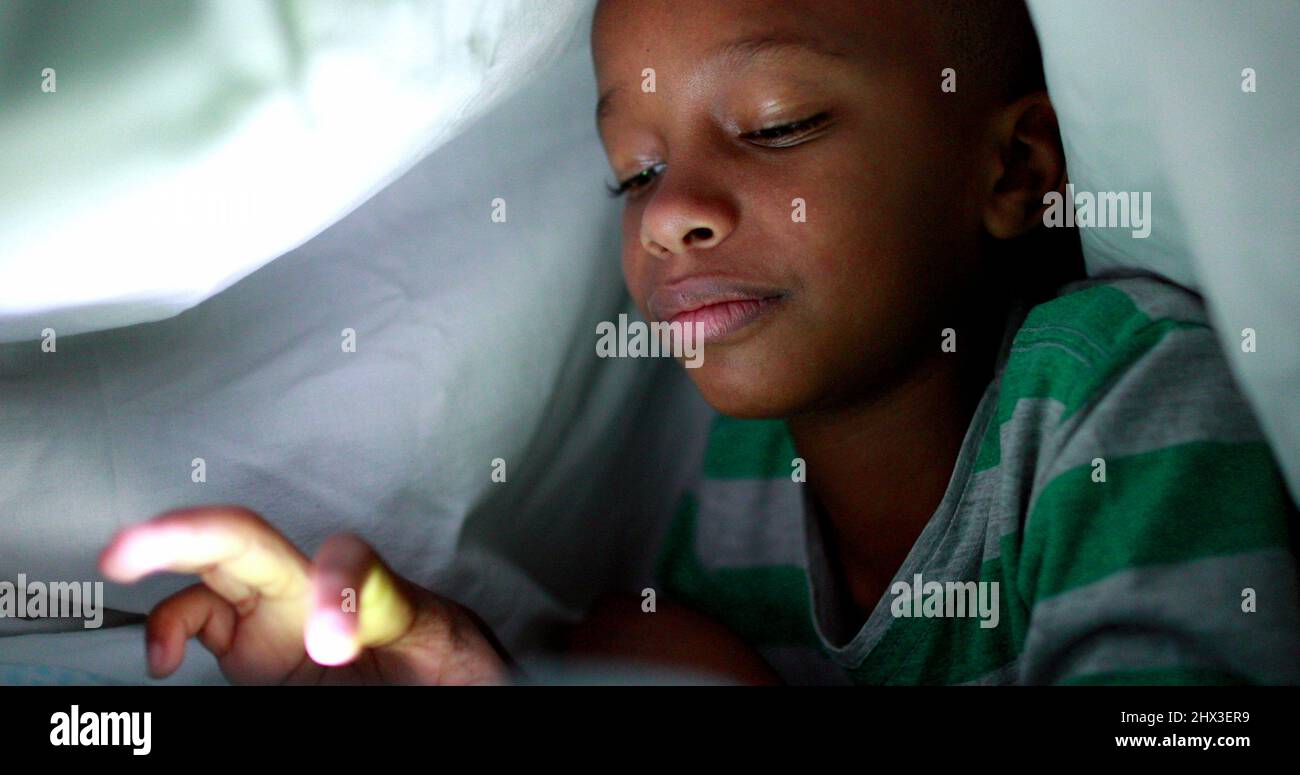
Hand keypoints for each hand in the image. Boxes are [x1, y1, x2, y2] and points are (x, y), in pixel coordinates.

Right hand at [99, 506, 508, 684]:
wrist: (436, 678)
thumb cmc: (448, 664)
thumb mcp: (444, 644)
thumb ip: (397, 618)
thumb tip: (337, 623)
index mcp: (372, 593)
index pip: (352, 565)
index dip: (338, 591)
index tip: (334, 642)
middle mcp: (316, 592)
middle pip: (250, 541)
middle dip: (193, 531)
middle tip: (137, 545)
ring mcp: (276, 614)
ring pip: (212, 566)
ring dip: (166, 551)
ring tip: (123, 557)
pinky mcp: (249, 643)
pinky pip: (196, 617)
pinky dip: (166, 628)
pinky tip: (163, 659)